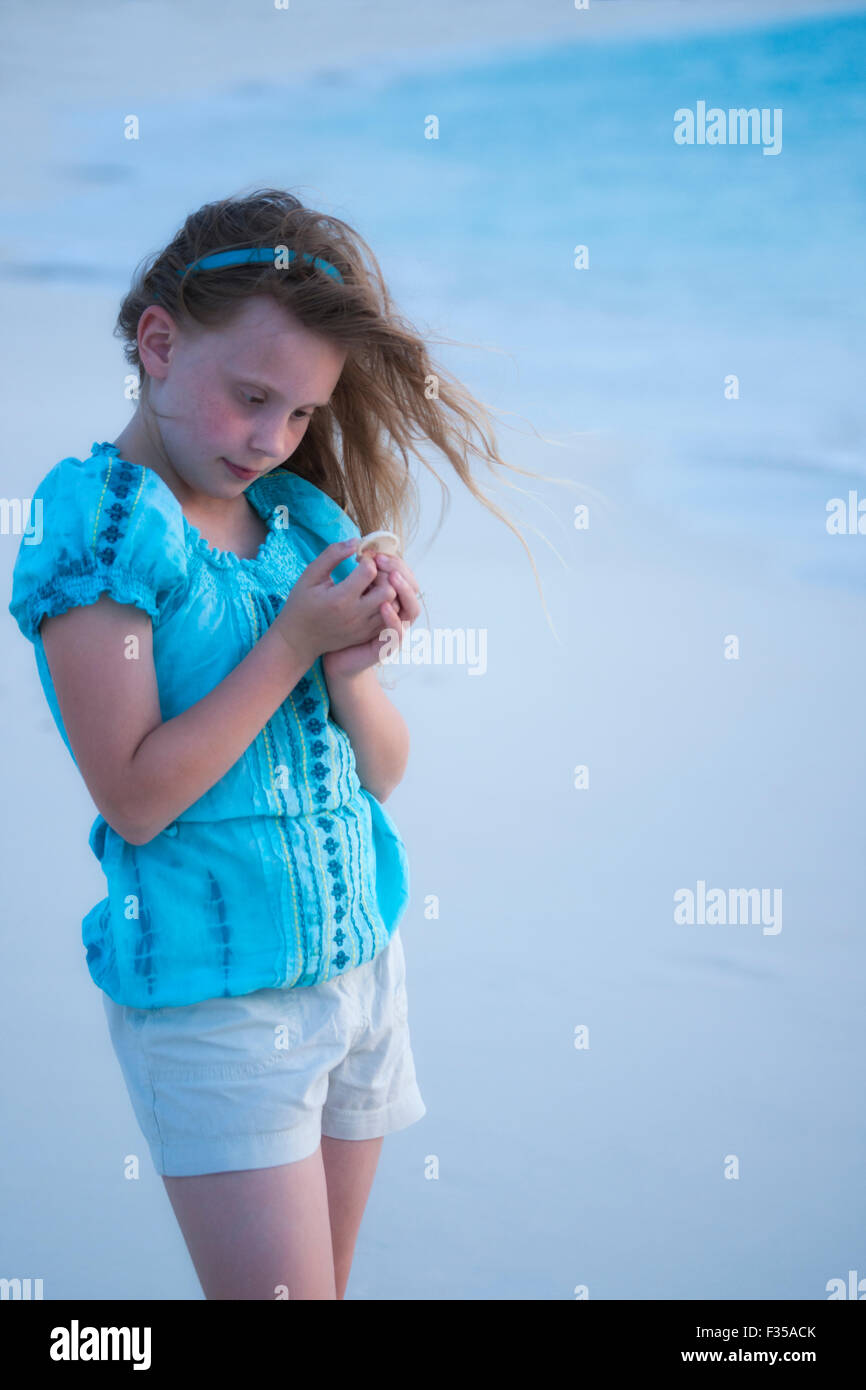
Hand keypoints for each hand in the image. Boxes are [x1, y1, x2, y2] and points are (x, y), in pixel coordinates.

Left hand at [322, 551, 421, 679]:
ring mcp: (395, 628)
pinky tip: (383, 605)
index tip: (373, 551)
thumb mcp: (342, 591)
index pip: (402, 573)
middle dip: (399, 571)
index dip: (393, 561)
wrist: (328, 654)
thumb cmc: (334, 621)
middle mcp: (396, 610)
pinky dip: (394, 618)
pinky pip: (399, 632)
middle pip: (412, 587)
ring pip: (412, 608)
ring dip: (404, 591)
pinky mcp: (388, 645)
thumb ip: (353, 572)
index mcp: (387, 596)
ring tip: (390, 577)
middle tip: (380, 560)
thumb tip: (356, 544)